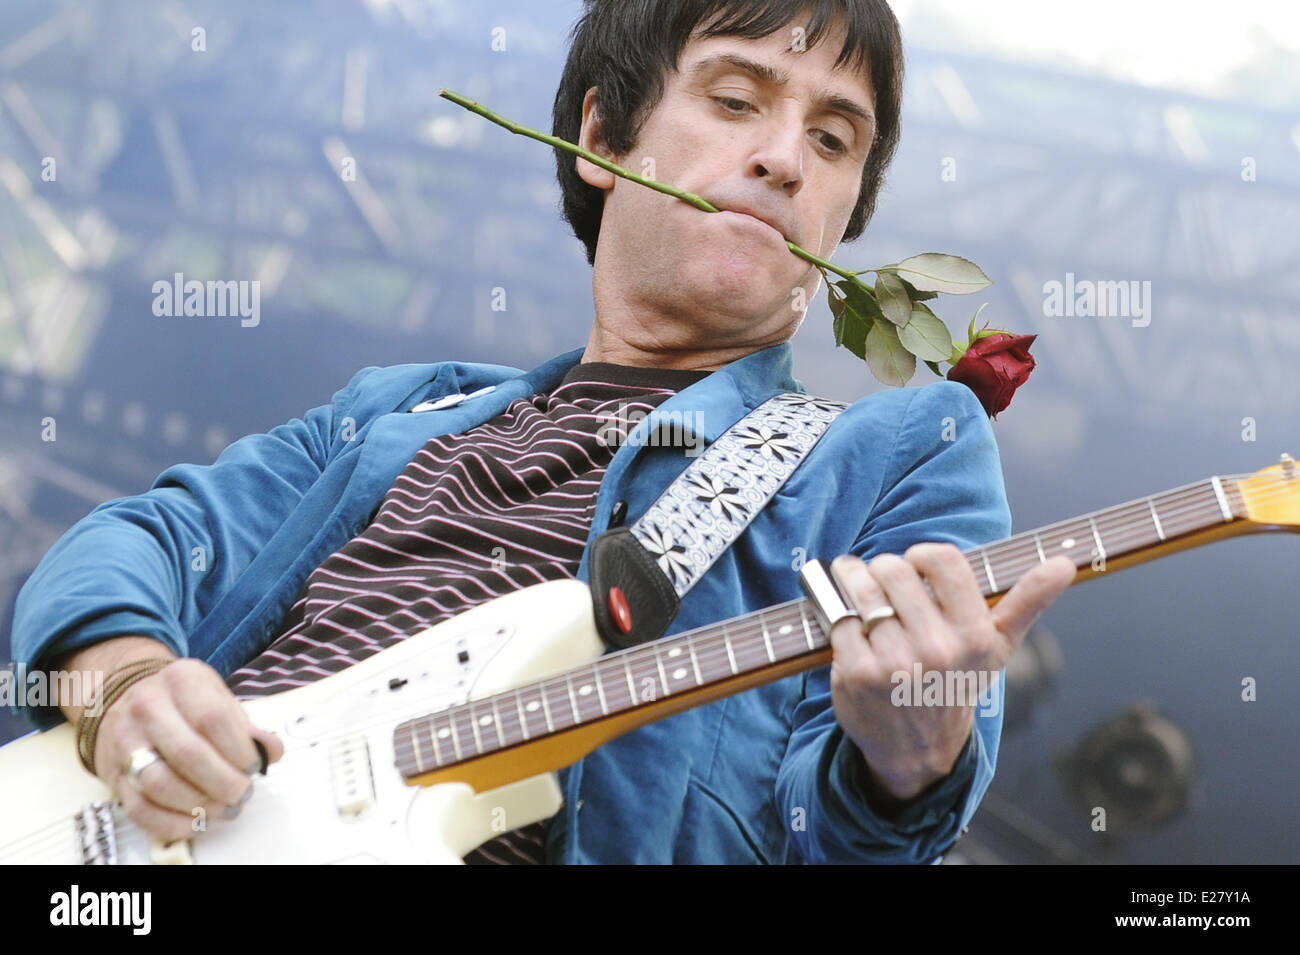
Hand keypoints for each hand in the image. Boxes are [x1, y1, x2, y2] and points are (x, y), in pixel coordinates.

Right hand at [60, 637, 283, 843]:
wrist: (125, 697)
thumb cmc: (182, 701)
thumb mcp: (215, 696)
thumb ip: (244, 726)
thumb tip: (271, 752)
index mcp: (181, 681)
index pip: (213, 718)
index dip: (239, 749)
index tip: (254, 766)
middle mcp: (147, 707)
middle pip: (188, 753)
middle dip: (223, 782)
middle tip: (243, 792)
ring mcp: (125, 741)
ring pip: (160, 784)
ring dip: (199, 805)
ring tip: (224, 808)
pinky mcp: (113, 774)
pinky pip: (139, 808)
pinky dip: (171, 822)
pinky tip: (196, 821)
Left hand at [826, 545, 1074, 803]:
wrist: (918, 749)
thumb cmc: (956, 683)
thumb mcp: (998, 647)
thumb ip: (1029, 601)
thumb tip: (1066, 564)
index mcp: (975, 636)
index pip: (942, 559)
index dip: (921, 556)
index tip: (915, 567)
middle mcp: (938, 650)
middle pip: (894, 569)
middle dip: (881, 570)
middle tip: (882, 583)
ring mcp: (896, 664)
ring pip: (861, 591)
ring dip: (852, 582)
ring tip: (856, 590)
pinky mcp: (857, 674)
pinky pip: (838, 620)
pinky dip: (839, 617)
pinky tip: (851, 628)